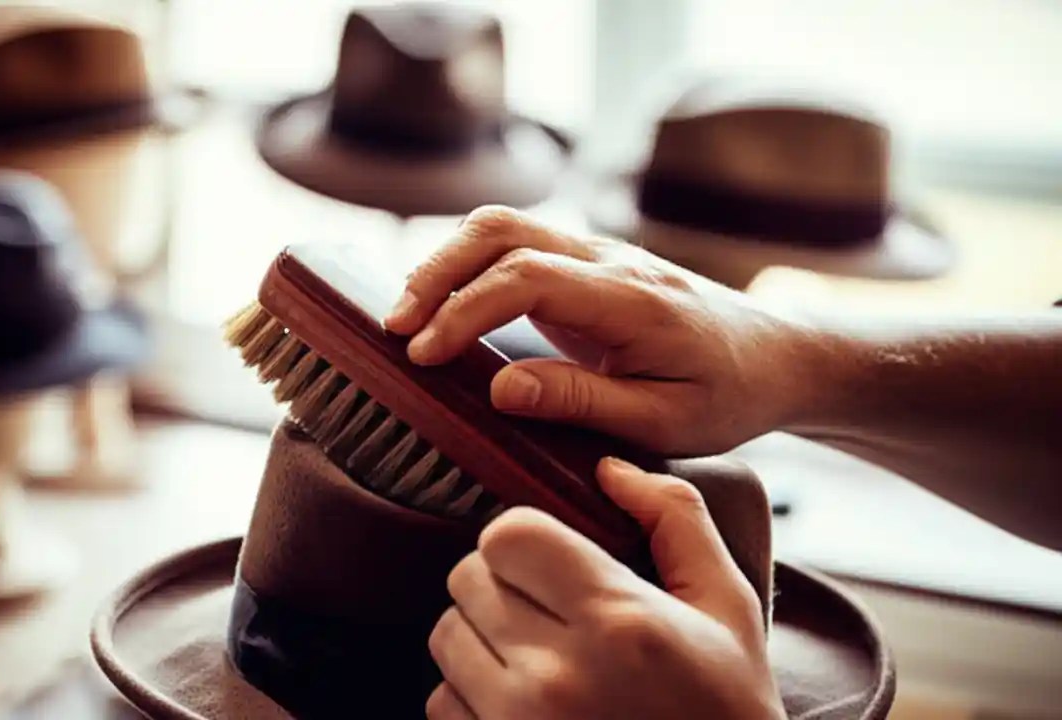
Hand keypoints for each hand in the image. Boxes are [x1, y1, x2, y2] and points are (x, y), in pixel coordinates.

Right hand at [385, 206, 821, 456]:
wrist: (773, 357)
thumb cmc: (725, 396)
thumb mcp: (663, 420)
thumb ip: (580, 402)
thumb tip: (498, 389)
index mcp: (628, 297)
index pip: (524, 277)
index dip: (462, 310)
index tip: (420, 354)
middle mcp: (607, 259)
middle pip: (501, 230)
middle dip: (436, 273)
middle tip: (393, 328)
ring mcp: (596, 253)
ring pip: (503, 226)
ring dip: (445, 262)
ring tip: (406, 316)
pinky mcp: (585, 263)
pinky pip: (516, 243)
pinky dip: (468, 265)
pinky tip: (444, 305)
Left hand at [426, 458, 783, 719]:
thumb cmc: (725, 708)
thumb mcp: (727, 607)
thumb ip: (676, 519)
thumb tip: (609, 468)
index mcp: (618, 621)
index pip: (506, 536)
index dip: (524, 538)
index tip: (551, 558)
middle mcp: (557, 675)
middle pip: (467, 578)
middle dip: (502, 582)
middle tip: (548, 609)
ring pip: (446, 636)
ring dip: (481, 636)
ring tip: (538, 655)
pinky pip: (440, 701)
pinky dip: (470, 696)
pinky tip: (523, 704)